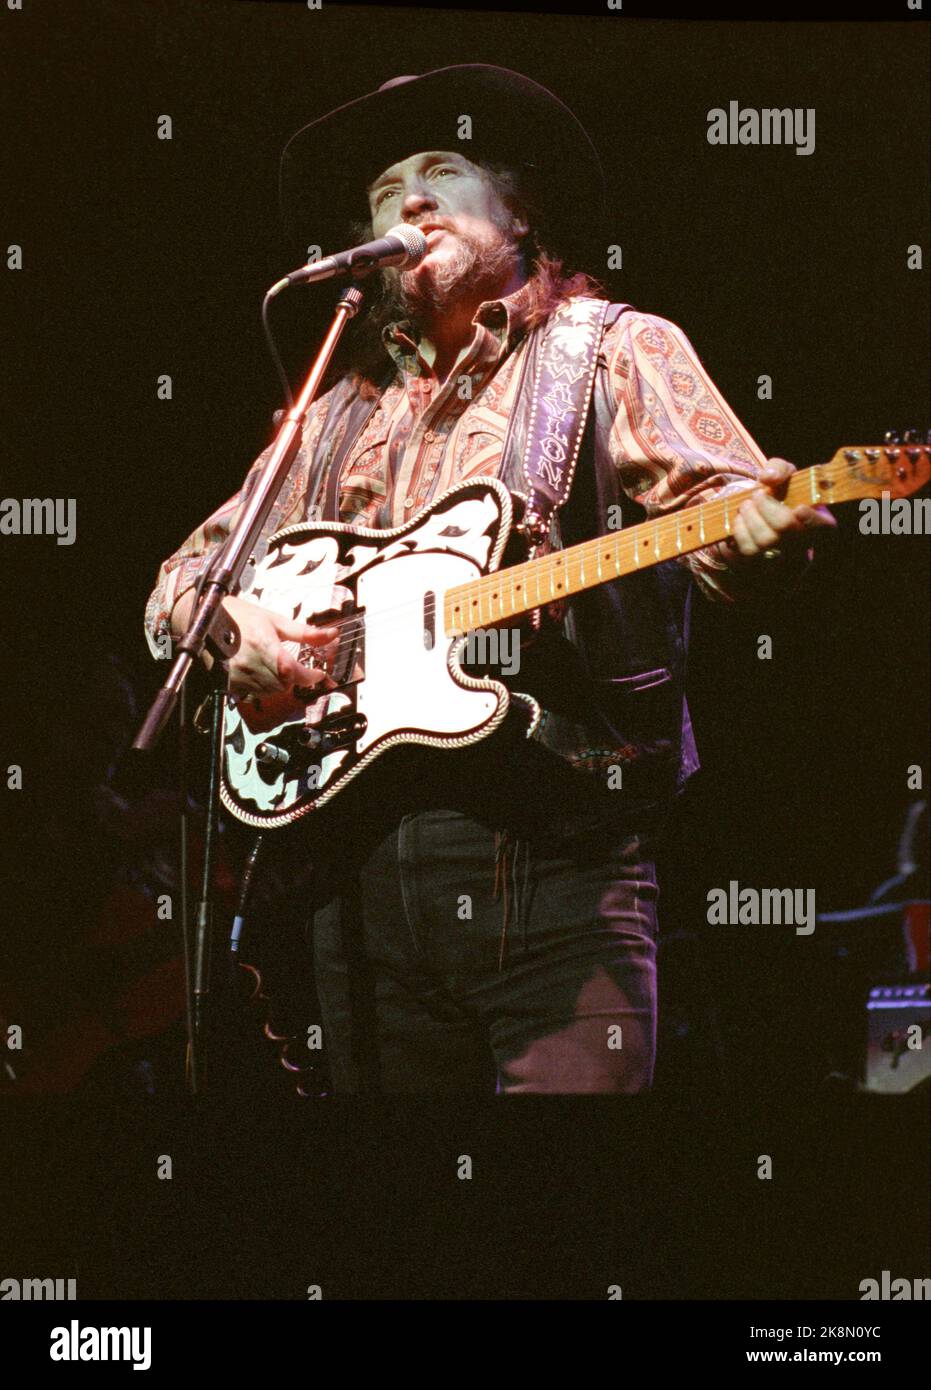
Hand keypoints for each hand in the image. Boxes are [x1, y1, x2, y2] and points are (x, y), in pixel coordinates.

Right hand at [217, 595, 337, 699]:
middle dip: (294, 678)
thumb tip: (331, 635)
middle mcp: (250, 663)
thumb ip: (304, 632)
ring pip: (270, 691)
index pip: (294, 671)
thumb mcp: (273, 619)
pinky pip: (253, 693)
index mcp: (264, 645)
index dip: (310, 676)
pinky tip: (259, 672)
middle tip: (294, 666)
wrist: (204, 618)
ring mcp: (238, 675)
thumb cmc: (238, 615)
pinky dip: (262, 686)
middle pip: (284, 684)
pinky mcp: (229, 683)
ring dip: (279, 683)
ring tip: (273, 666)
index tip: (318, 674)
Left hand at [728, 458, 835, 559]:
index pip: (820, 527)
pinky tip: (741, 519)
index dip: (810, 520)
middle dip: (766, 507)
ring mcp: (783, 558)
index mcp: (822, 524)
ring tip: (746, 505)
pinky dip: (740, 530)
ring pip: (765, 541)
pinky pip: (748, 550)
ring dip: (750, 517)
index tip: (799, 508)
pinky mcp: (762, 565)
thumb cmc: (784, 495)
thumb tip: (768, 477)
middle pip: (785, 528)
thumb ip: (780, 469)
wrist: (768, 517)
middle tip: (757, 495)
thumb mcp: (787, 475)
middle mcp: (805, 544)